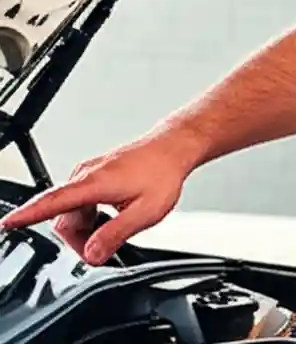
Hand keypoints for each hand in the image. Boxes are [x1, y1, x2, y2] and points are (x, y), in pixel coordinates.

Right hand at [0, 133, 200, 264]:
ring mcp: (87, 174)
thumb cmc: (164, 173)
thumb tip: (93, 254)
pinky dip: (91, 216)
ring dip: (87, 228)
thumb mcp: (147, 212)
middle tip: (107, 248)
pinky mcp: (92, 175)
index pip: (51, 203)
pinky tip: (114, 215)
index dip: (27, 216)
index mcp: (93, 183)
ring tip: (118, 226)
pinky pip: (79, 203)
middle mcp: (84, 175)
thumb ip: (116, 234)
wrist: (173, 148)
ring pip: (72, 213)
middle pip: (63, 219)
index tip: (7, 224)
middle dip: (80, 239)